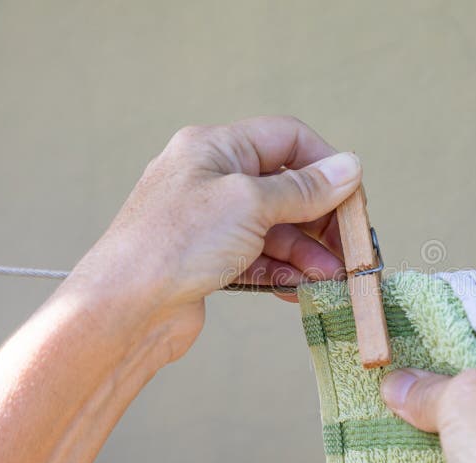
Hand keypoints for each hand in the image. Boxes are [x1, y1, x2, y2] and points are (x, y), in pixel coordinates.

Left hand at [0, 117, 361, 462]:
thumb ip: (304, 188)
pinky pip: (260, 256)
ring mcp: (211, 221)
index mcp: (214, 148)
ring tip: (330, 276)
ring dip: (307, 251)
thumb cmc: (176, 244)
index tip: (352, 197)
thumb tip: (350, 167)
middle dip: (321, 218)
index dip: (325, 164)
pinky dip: (284, 270)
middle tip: (349, 246)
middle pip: (286, 187)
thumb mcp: (249, 204)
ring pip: (276, 227)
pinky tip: (303, 288)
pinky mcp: (211, 259)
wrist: (124, 310)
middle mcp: (212, 178)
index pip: (287, 139)